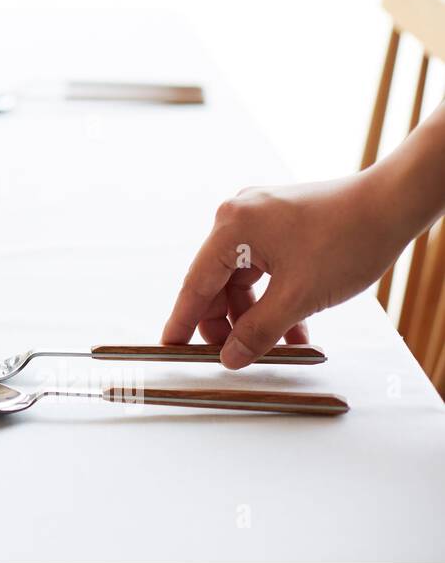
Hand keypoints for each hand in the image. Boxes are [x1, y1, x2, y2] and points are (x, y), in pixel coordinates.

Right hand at [162, 173, 411, 368]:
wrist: (392, 205)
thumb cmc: (348, 238)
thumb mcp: (299, 297)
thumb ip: (258, 331)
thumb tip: (231, 356)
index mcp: (232, 227)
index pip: (196, 284)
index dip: (183, 320)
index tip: (170, 346)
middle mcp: (238, 217)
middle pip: (217, 282)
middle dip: (228, 322)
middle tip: (235, 355)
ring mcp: (258, 217)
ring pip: (243, 279)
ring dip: (256, 314)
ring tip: (275, 346)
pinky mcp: (279, 223)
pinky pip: (263, 268)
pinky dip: (273, 298)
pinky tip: (292, 326)